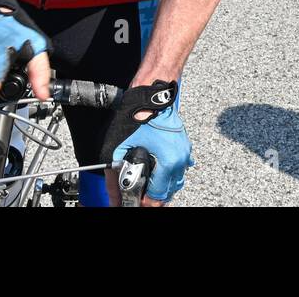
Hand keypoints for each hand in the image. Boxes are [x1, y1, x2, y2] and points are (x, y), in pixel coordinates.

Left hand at [101, 80, 193, 204]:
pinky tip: (160, 173)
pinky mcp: (183, 143)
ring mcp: (184, 150)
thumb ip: (115, 178)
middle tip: (141, 199)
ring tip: (148, 189)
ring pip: (177, 179)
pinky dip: (171, 173)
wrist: (151, 94)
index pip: (159, 195)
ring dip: (164, 186)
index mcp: (169, 161)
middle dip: (155, 197)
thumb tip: (114, 197)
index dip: (146, 204)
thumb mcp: (119, 149)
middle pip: (170, 190)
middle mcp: (180, 158)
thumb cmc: (137, 115)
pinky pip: (181, 166)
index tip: (137, 204)